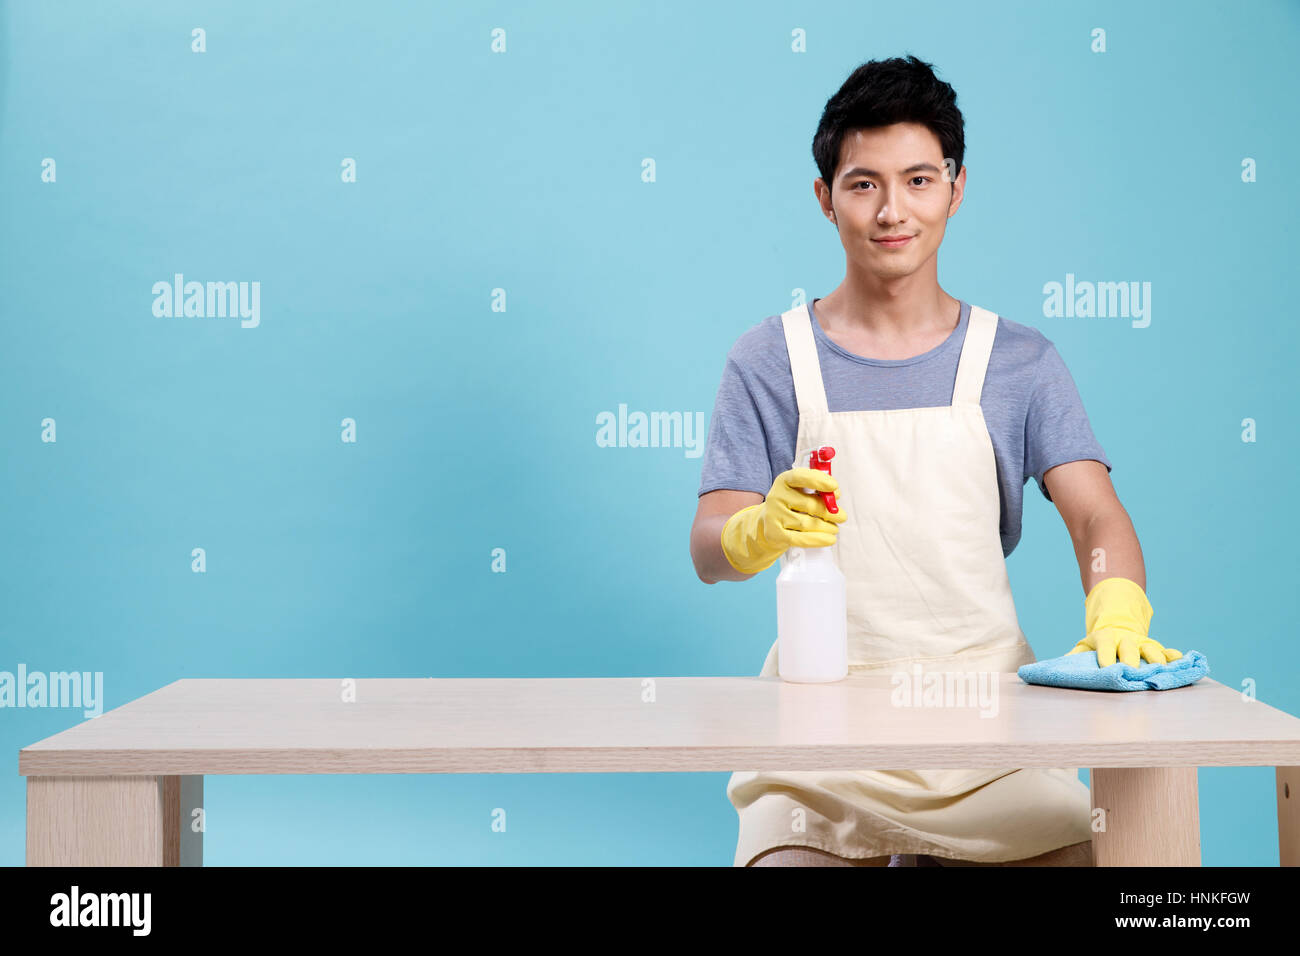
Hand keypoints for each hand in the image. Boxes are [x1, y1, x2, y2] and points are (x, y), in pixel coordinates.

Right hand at [720, 467, 846, 573]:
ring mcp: (774, 516)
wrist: (768, 524)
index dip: (818, 480)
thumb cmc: (791, 504)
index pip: (799, 477)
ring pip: (808, 523)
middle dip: (830, 512)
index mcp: (783, 481)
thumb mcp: (800, 491)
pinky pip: (801, 539)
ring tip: (835, 528)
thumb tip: (836, 494)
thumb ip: (818, 489)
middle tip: (842, 516)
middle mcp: (776, 497)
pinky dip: (819, 540)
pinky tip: (830, 539)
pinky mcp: (775, 534)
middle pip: (809, 504)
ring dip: (827, 527)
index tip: (834, 486)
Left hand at [1066, 576, 1181, 666]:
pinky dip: (1173, 655)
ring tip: (1160, 669)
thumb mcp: (1086, 644)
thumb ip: (1076, 654)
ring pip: (1151, 649)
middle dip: (1132, 660)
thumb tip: (1062, 664)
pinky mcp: (1156, 646)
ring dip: (1156, 659)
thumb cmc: (1100, 642)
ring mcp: (1142, 643)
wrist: (1119, 624)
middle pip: (1130, 649)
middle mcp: (1126, 640)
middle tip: (1134, 671)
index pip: (1105, 647)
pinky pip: (1166, 650)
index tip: (1106, 669)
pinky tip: (1180, 660)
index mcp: (1106, 638)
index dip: (1106, 657)